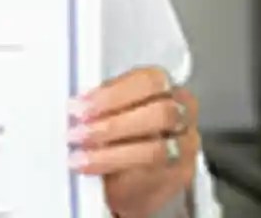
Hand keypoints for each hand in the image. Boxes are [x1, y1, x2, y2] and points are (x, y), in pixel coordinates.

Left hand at [67, 66, 199, 217]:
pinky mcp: (178, 177)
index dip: (113, 93)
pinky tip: (90, 168)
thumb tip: (75, 105)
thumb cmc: (122, 133)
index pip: (150, 81)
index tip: (80, 105)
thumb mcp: (114, 109)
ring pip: (156, 149)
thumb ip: (103, 104)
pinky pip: (150, 177)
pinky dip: (117, 171)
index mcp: (167, 87)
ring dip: (110, 152)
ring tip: (78, 154)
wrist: (136, 178)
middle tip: (76, 130)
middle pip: (159, 114)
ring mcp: (185, 148)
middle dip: (112, 123)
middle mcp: (183, 115)